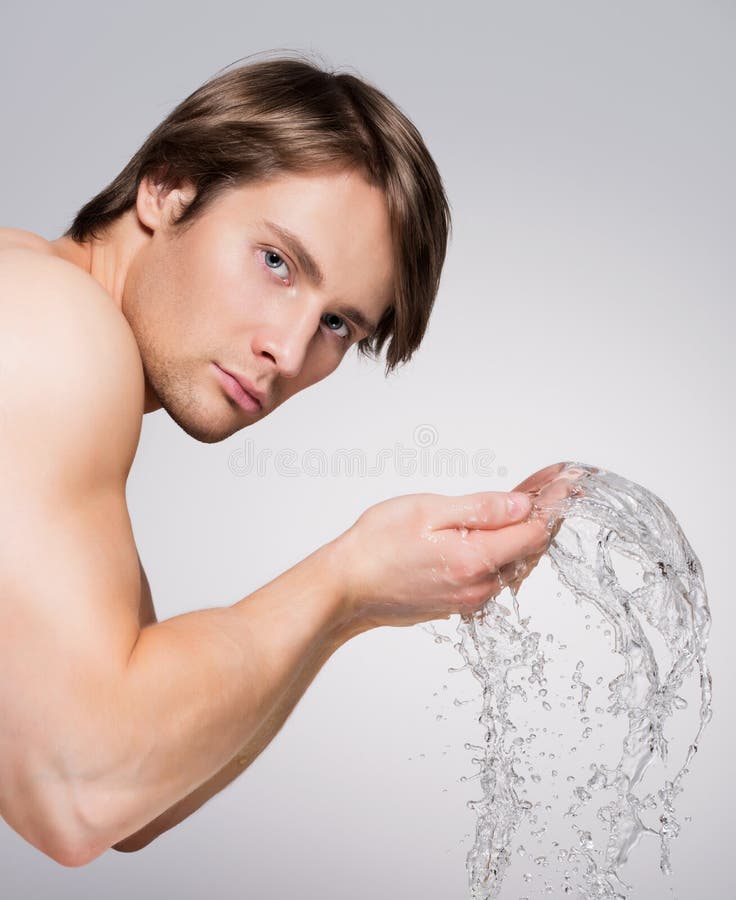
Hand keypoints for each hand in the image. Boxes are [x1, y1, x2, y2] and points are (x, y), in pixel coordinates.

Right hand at [331, 462, 585, 631]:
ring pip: (511, 565)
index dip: (551, 505)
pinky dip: (500, 553)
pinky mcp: (456, 604)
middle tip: (554, 488)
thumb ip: (480, 510)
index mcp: (474, 560)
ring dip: (522, 536)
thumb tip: (522, 506)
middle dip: (542, 518)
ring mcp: (468, 599)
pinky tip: (494, 533)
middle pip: (528, 551)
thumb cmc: (376, 545)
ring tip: (528, 505)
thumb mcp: (428, 512)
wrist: (344, 589)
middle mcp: (478, 587)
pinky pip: (491, 576)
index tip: (566, 484)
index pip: (532, 533)